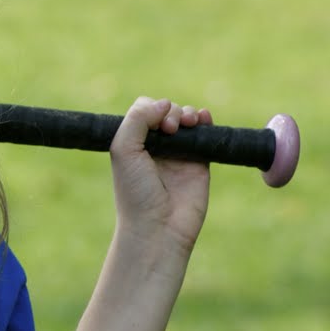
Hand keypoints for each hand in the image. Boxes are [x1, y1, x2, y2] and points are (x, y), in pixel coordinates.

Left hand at [108, 97, 211, 253]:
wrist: (159, 227)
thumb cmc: (136, 192)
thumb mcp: (123, 150)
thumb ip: (137, 119)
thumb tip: (165, 104)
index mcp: (134, 144)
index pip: (144, 110)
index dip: (151, 109)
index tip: (154, 125)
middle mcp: (156, 147)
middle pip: (167, 111)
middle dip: (171, 112)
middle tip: (169, 130)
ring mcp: (179, 154)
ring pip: (186, 119)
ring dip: (188, 113)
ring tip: (187, 124)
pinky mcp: (200, 163)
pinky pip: (205, 134)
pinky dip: (205, 120)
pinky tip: (203, 118)